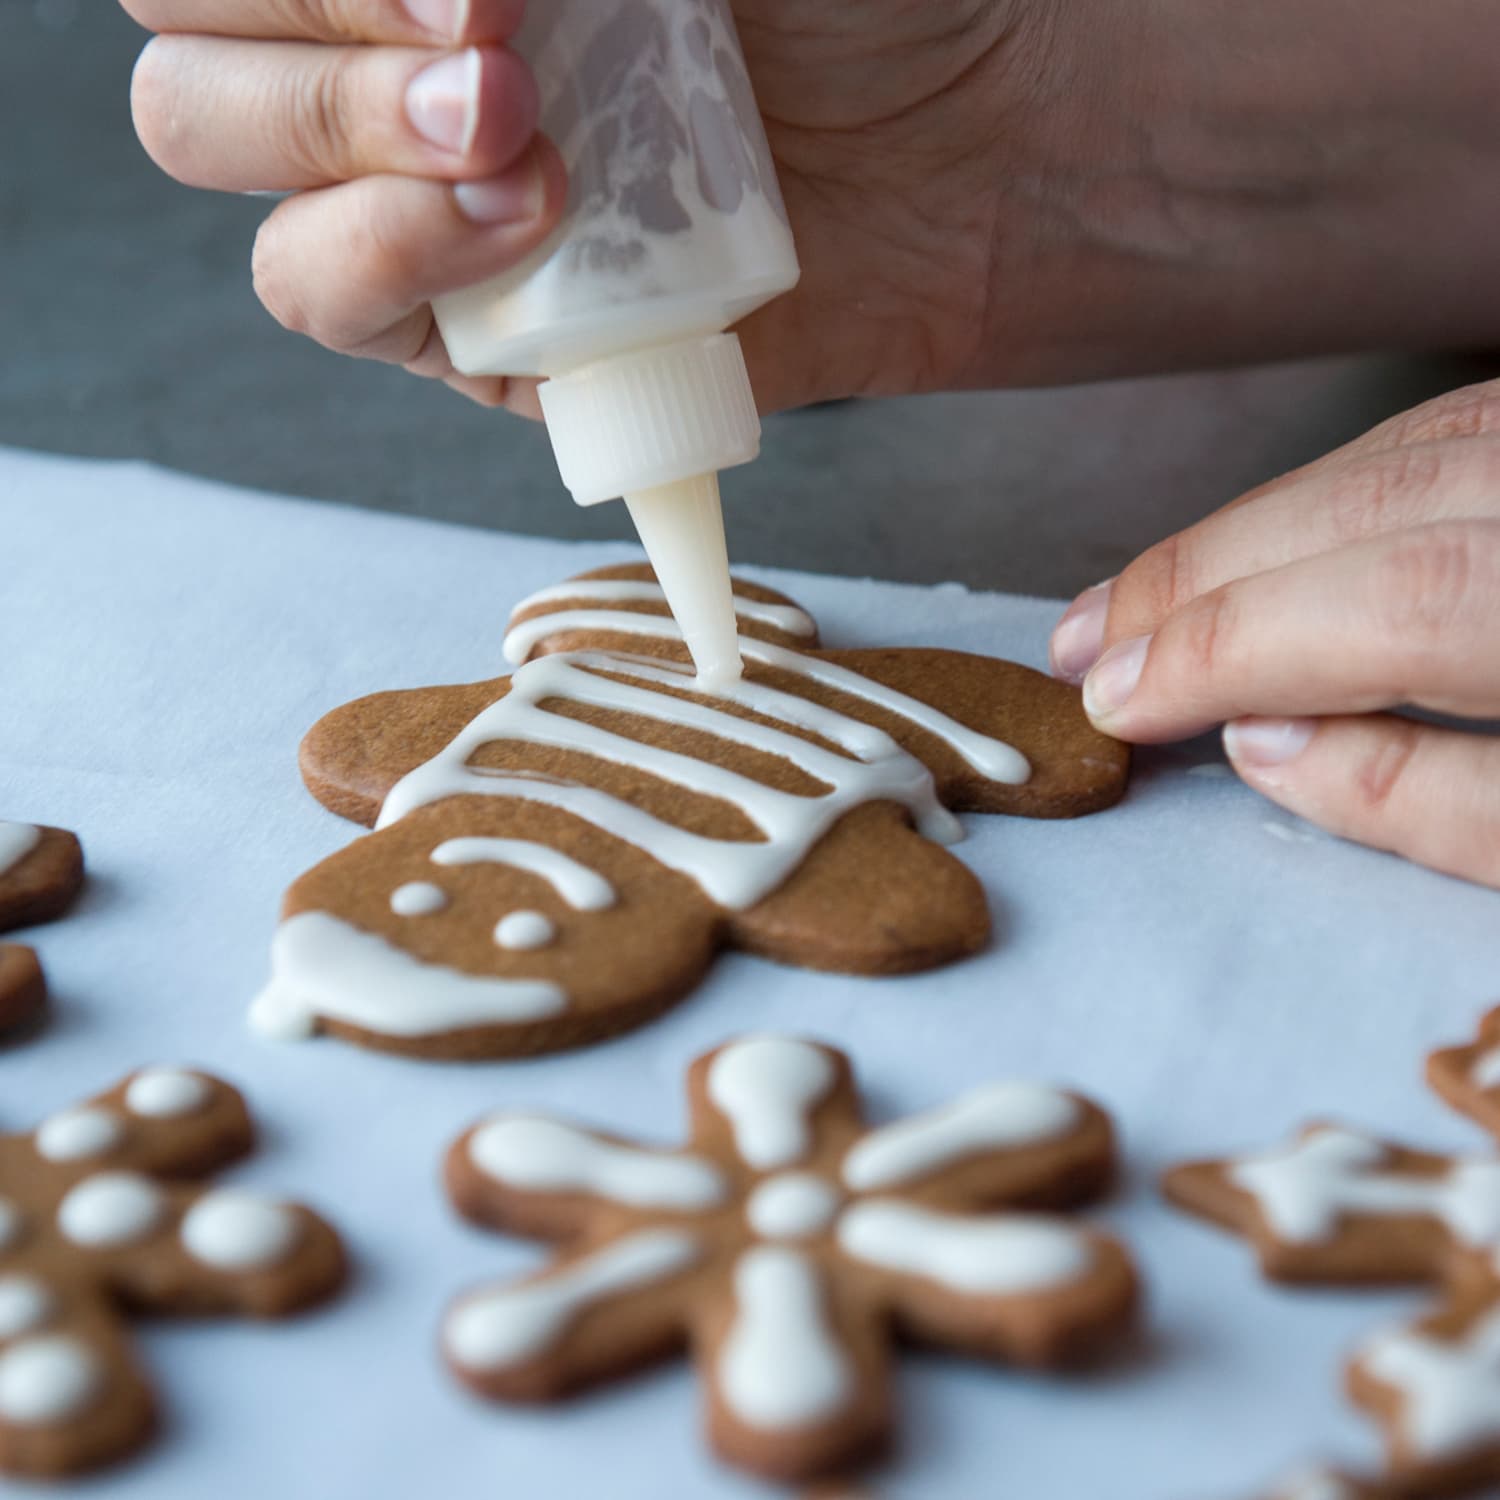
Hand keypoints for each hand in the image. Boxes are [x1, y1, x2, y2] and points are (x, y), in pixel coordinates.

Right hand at [124, 1, 1499, 414]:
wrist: (975, 142)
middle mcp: (394, 87)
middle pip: (192, 95)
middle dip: (310, 78)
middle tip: (494, 65)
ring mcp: (437, 230)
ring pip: (274, 240)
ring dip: (356, 192)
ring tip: (528, 173)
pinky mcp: (506, 351)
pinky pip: (383, 337)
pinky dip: (418, 285)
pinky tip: (535, 240)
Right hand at [1049, 381, 1499, 887]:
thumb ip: (1435, 803)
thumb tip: (1262, 749)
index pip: (1392, 606)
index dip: (1227, 652)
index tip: (1121, 703)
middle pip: (1364, 507)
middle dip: (1199, 580)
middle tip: (1089, 647)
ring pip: (1384, 453)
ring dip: (1241, 530)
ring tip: (1139, 598)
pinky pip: (1428, 430)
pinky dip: (1319, 490)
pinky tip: (1253, 539)